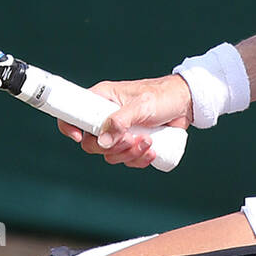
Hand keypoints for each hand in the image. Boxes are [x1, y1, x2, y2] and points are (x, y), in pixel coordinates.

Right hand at [58, 75, 192, 168]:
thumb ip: (121, 121)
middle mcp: (106, 116)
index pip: (73, 113)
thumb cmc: (162, 96)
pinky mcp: (132, 142)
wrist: (185, 103)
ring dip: (129, 154)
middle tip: (131, 139)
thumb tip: (103, 142)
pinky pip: (126, 159)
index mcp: (102, 100)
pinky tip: (152, 152)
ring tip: (148, 142)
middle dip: (112, 147)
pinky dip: (138, 160)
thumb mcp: (142, 105)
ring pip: (110, 154)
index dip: (70, 127)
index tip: (79, 137)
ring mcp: (119, 131)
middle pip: (92, 143)